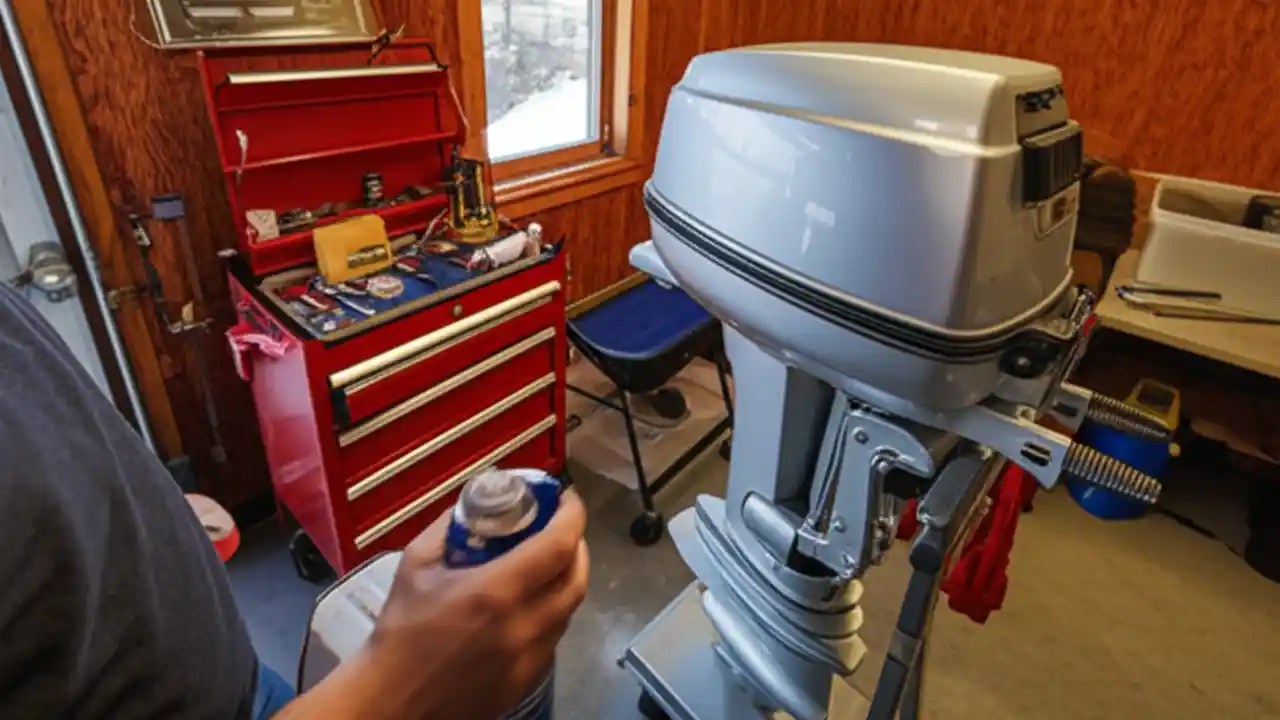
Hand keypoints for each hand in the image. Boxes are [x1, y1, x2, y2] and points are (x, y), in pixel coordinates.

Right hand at [284, 490, 588, 719]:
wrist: (394, 700)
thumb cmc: (401, 631)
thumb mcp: (416, 563)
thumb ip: (449, 527)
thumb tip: (477, 503)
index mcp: (496, 592)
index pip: (559, 545)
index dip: (572, 515)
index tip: (567, 499)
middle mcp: (524, 626)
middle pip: (577, 578)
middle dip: (576, 546)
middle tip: (560, 529)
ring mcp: (531, 658)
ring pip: (568, 610)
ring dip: (565, 580)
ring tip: (546, 565)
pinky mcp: (530, 680)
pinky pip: (555, 637)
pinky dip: (552, 613)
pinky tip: (530, 606)